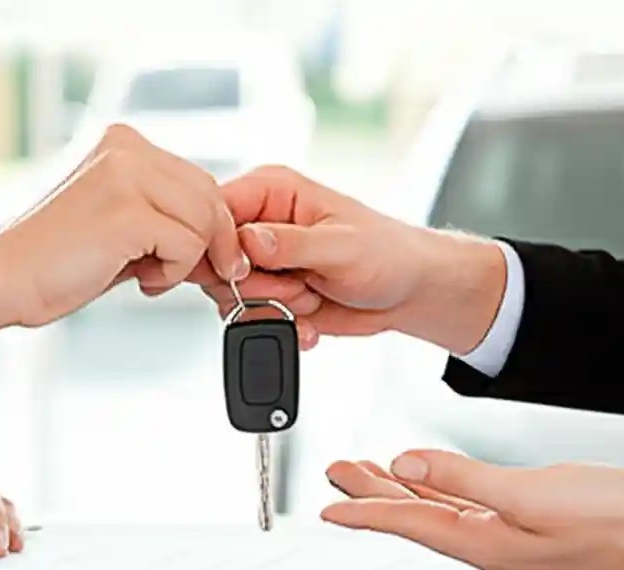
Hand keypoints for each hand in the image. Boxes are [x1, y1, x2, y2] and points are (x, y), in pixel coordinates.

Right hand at [0, 124, 244, 351]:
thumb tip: (221, 233)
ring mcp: (126, 175)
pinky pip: (187, 245)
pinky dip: (172, 273)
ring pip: (205, 220)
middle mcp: (126, 148)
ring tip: (146, 274)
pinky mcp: (127, 212)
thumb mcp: (117, 220)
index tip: (199, 259)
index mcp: (122, 142)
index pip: (198, 179)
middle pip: (210, 196)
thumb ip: (163, 213)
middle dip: (209, 244)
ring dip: (186, 260)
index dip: (207, 226)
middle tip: (179, 274)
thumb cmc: (53, 260)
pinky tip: (138, 280)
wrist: (1, 279)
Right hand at [206, 165, 507, 353]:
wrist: (408, 292)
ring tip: (309, 296)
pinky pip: (248, 318)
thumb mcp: (342, 246)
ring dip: (272, 307)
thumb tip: (249, 240)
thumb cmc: (388, 254)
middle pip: (215, 260)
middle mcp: (260, 224)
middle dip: (255, 286)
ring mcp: (262, 262)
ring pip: (227, 295)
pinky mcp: (268, 294)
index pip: (215, 211)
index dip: (222, 246)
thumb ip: (292, 244)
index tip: (249, 270)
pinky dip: (281, 325)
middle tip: (296, 286)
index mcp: (272, 191)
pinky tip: (309, 317)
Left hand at [321, 451, 623, 569]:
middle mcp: (492, 548)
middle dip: (374, 493)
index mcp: (486, 544)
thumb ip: (465, 477)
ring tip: (371, 473)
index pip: (409, 523)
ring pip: (440, 512)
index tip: (329, 504)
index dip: (365, 509)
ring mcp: (511, 541)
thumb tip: (408, 463)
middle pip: (417, 517)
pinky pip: (469, 510)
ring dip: (404, 491)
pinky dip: (442, 492)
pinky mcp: (532, 530)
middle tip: (339, 471)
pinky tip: (433, 482)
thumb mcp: (532, 491)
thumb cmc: (619, 523)